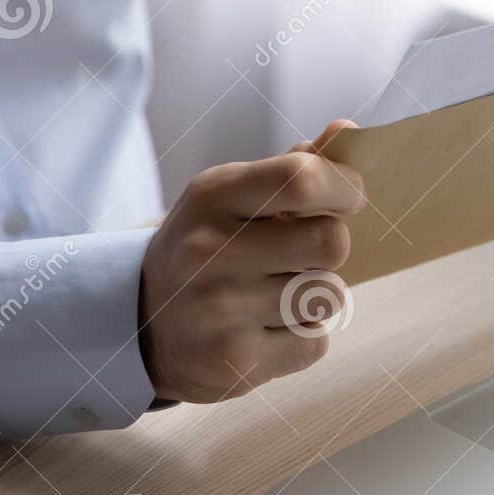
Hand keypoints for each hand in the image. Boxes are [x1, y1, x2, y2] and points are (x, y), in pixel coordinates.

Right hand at [138, 121, 364, 403]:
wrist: (142, 323)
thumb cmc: (209, 246)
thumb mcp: (233, 196)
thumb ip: (292, 167)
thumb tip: (347, 131)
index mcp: (213, 197)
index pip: (301, 178)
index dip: (344, 186)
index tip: (351, 196)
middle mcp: (209, 252)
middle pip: (331, 243)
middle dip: (331, 246)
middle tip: (305, 252)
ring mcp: (220, 311)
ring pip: (329, 296)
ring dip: (317, 295)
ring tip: (276, 293)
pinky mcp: (235, 363)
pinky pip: (315, 342)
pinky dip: (303, 336)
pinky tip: (266, 328)